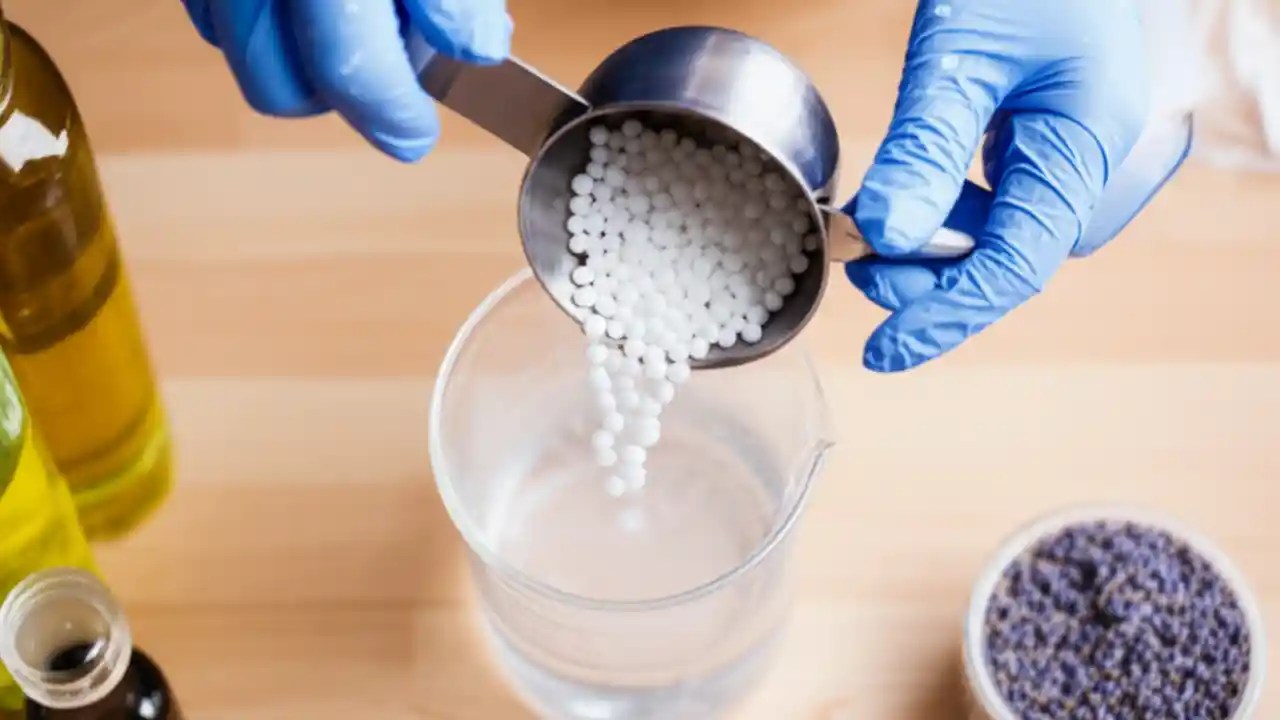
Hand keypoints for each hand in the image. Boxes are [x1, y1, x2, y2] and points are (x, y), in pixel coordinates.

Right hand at [181, 0, 511, 160]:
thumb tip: (479, 50)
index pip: (352, 72)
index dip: (394, 117)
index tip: (417, 135)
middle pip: (277, 87)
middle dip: (341, 101)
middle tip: (392, 85)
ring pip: (236, 53)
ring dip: (296, 65)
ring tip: (353, 29)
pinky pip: (212, 13)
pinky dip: (259, 25)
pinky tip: (305, 6)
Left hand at [846, 0, 1164, 371]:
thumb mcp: (962, 53)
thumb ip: (926, 147)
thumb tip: (883, 236)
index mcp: (1086, 144)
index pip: (1016, 264)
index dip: (948, 315)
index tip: (885, 351)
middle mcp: (1093, 156)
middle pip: (1014, 256)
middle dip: (934, 280)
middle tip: (860, 274)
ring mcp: (1077, 145)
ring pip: (1008, 231)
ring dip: (939, 246)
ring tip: (869, 240)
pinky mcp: (1054, 133)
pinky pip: (1007, 196)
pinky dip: (952, 210)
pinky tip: (912, 199)